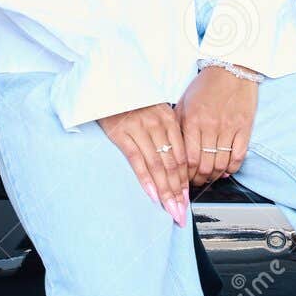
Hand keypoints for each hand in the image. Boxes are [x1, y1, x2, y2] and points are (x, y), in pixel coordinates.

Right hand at [96, 103, 188, 224]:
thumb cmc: (133, 101)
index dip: (185, 181)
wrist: (108, 83)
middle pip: (172, 165)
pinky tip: (153, 195)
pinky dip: (145, 179)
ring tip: (170, 209)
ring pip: (157, 166)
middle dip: (178, 192)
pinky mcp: (121, 133)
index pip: (182, 157)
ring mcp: (140, 129)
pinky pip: (137, 160)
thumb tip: (176, 164)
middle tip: (181, 212)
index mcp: (170, 120)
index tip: (187, 199)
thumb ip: (166, 133)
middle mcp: (158, 125)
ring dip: (165, 191)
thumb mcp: (155, 111)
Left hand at [176, 65, 257, 187]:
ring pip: (221, 164)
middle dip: (199, 179)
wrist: (231, 69)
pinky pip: (239, 156)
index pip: (188, 159)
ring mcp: (229, 128)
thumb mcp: (184, 102)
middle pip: (204, 165)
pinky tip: (226, 169)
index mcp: (193, 120)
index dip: (185, 174)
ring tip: (209, 177)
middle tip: (196, 182)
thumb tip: (175, 150)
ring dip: (214, 176)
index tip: (183, 179)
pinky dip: (232, 168)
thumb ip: (178, 126)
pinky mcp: (245, 128)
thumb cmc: (205, 85)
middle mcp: (211, 126)